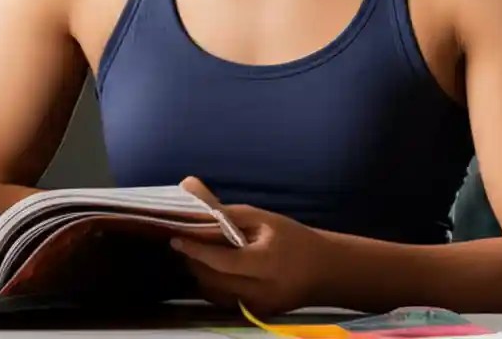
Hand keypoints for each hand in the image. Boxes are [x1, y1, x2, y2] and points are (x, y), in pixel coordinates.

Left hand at [172, 176, 328, 317]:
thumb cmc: (293, 239)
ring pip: (212, 293)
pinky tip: (214, 269)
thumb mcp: (262, 218)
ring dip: (200, 273)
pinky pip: (222, 300)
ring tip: (199, 254)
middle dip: (194, 260)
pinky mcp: (254, 315)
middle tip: (185, 241)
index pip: (221, 261)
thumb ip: (223, 209)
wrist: (325, 272)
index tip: (175, 238)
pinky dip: (212, 284)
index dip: (195, 250)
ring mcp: (256, 307)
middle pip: (212, 279)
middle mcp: (260, 291)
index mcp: (266, 263)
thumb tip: (187, 187)